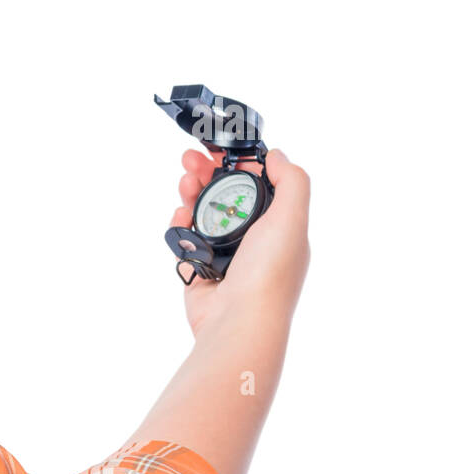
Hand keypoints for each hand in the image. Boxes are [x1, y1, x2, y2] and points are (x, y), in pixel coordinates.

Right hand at [170, 149, 310, 337]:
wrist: (237, 320)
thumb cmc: (269, 273)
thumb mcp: (292, 219)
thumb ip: (291, 181)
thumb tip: (276, 156)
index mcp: (279, 228)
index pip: (258, 186)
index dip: (239, 166)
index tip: (222, 152)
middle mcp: (252, 240)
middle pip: (226, 196)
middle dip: (207, 174)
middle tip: (190, 159)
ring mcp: (224, 255)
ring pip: (203, 214)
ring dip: (192, 193)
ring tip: (184, 183)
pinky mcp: (199, 268)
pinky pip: (186, 238)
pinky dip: (180, 224)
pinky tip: (180, 216)